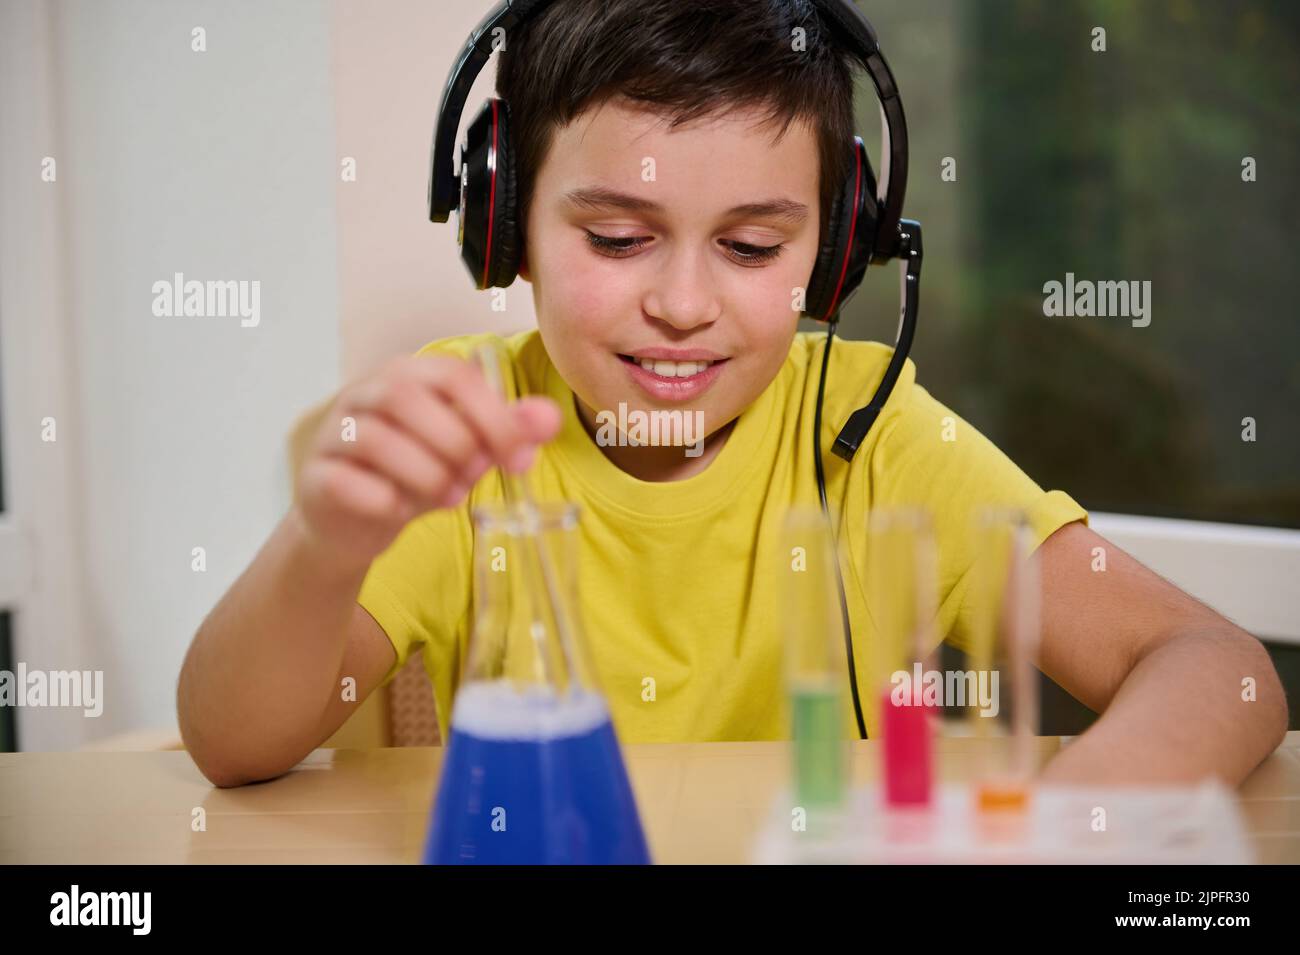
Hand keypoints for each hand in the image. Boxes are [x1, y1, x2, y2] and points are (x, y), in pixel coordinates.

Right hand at [294, 353, 559, 572]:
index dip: (492, 415)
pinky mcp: (315, 477)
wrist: (356, 521)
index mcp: (407, 376)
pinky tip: (402, 511)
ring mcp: (333, 434)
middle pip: (405, 396)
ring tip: (451, 498)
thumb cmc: (416, 474)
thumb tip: (549, 418)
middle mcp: (363, 395)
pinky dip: (382, 498)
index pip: (453, 375)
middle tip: (476, 476)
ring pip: (374, 437)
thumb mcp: (468, 451)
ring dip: (425, 472)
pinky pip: (345, 480)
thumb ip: (506, 431)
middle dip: (456, 441)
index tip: (520, 457)